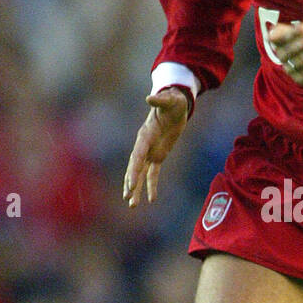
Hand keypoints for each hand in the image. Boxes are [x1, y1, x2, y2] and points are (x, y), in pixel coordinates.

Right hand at [123, 87, 188, 206]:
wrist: (174, 104)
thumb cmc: (173, 101)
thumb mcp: (170, 100)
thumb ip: (160, 100)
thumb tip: (150, 98)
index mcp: (145, 134)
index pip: (137, 155)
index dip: (134, 170)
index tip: (131, 185)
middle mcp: (144, 145)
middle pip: (135, 167)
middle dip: (131, 183)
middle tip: (128, 198)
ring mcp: (150, 151)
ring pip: (140, 173)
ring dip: (136, 189)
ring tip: (132, 205)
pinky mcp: (158, 155)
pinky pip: (153, 173)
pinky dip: (151, 186)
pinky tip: (151, 200)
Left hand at [270, 21, 302, 86]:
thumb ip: (287, 30)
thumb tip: (269, 33)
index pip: (274, 38)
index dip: (276, 44)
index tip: (283, 45)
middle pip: (281, 54)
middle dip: (284, 58)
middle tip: (294, 58)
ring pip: (288, 68)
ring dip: (292, 69)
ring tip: (301, 66)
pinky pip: (297, 78)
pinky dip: (299, 77)